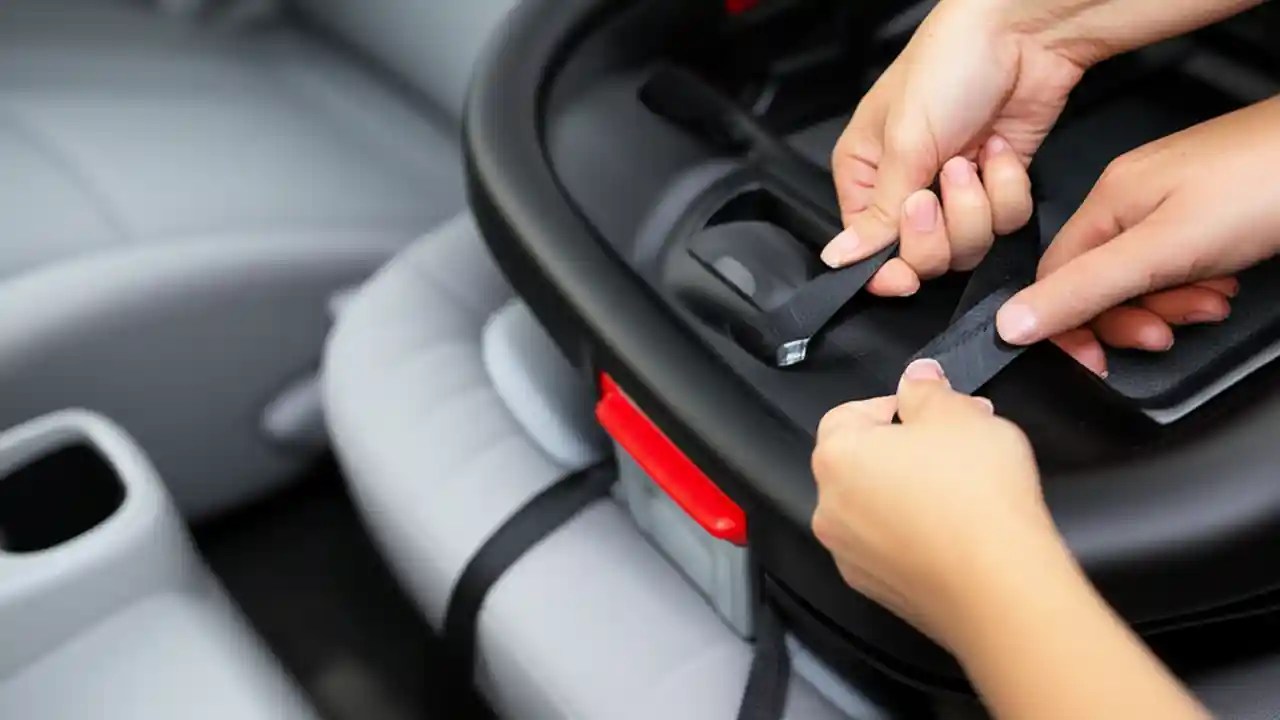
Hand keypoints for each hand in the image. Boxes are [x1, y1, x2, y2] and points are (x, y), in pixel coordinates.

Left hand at [810, 358, 1057, 648]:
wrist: (999, 587)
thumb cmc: (976, 497)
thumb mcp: (958, 414)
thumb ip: (928, 389)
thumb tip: (917, 378)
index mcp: (837, 457)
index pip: (849, 414)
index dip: (895, 406)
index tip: (933, 410)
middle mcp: (830, 508)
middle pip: (861, 462)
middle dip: (906, 448)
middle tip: (957, 445)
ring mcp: (850, 554)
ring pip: (874, 506)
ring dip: (908, 492)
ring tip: (962, 491)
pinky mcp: (877, 589)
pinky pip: (889, 546)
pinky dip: (913, 534)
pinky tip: (955, 531)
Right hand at [824, 0, 1087, 294]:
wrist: (1022, 33)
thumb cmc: (949, 63)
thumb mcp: (904, 143)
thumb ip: (877, 214)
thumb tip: (838, 259)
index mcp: (866, 176)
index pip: (869, 249)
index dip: (888, 266)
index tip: (904, 274)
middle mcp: (907, 189)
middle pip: (921, 257)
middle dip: (941, 228)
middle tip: (941, 184)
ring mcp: (954, 192)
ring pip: (967, 246)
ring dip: (977, 205)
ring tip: (972, 156)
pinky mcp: (997, 187)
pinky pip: (1005, 223)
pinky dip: (1008, 189)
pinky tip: (997, 150)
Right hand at [998, 97, 1279, 374]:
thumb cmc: (1265, 184)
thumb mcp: (1163, 251)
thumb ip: (1085, 290)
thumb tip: (1009, 323)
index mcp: (1107, 201)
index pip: (1053, 279)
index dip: (1069, 327)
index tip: (1096, 362)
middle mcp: (1129, 196)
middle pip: (1097, 281)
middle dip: (1131, 317)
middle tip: (1166, 333)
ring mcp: (1168, 199)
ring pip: (1140, 275)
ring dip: (1170, 304)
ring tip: (1210, 302)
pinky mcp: (1202, 207)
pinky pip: (1175, 260)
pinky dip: (1195, 283)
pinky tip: (1223, 282)